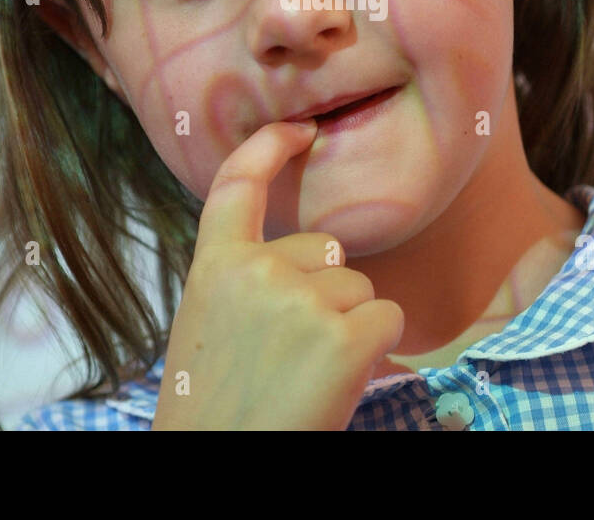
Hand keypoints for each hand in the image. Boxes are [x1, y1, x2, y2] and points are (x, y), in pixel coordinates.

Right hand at [150, 119, 404, 429]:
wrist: (214, 464)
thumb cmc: (216, 409)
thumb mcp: (206, 327)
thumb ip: (243, 282)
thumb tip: (312, 260)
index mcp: (213, 268)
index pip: (238, 185)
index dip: (269, 148)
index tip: (297, 129)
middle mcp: (256, 271)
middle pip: (326, 251)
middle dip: (326, 293)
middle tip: (290, 355)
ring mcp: (301, 301)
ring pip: (360, 288)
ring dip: (349, 328)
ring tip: (305, 376)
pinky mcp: (344, 338)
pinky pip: (387, 318)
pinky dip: (376, 350)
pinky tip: (337, 382)